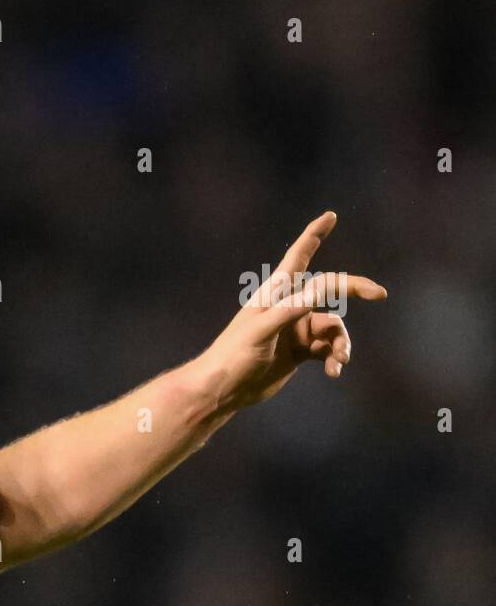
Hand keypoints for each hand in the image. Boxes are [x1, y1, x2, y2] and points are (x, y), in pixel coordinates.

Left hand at [195, 212, 386, 410]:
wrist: (225, 390)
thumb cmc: (234, 356)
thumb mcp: (260, 332)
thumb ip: (289, 311)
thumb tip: (319, 290)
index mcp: (275, 294)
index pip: (297, 258)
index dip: (313, 236)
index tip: (330, 216)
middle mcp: (289, 307)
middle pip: (330, 290)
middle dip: (354, 289)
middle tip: (380, 293)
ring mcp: (297, 329)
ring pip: (334, 326)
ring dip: (342, 343)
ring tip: (340, 361)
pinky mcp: (301, 351)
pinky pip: (329, 348)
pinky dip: (335, 359)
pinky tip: (334, 372)